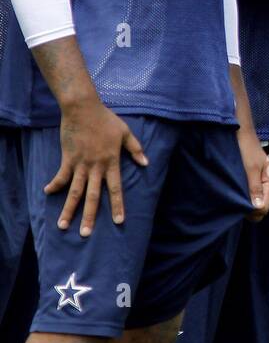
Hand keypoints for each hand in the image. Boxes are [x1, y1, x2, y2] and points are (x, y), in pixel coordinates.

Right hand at [46, 97, 147, 236]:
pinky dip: (54, 185)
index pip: (115, 189)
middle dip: (89, 216)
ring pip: (75, 191)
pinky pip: (61, 175)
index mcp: (111, 162)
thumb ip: (135, 149)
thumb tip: (146, 164)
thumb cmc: (105, 119)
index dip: (117, 205)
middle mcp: (96, 167)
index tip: (118, 221)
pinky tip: (48, 192)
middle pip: (93, 196)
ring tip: (62, 225)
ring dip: (68, 209)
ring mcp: (80, 164)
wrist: (83, 108)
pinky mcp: (68, 158)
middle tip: (85, 234)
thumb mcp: (125, 132)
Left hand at [238, 129, 268, 220]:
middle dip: (249, 208)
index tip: (239, 204)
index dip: (252, 210)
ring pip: (255, 203)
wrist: (240, 133)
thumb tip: (258, 208)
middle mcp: (268, 185)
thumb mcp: (250, 168)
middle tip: (235, 200)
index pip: (264, 207)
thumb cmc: (246, 148)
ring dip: (245, 202)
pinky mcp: (253, 182)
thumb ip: (254, 188)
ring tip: (234, 195)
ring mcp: (261, 184)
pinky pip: (250, 196)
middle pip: (261, 207)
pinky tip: (235, 192)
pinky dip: (243, 197)